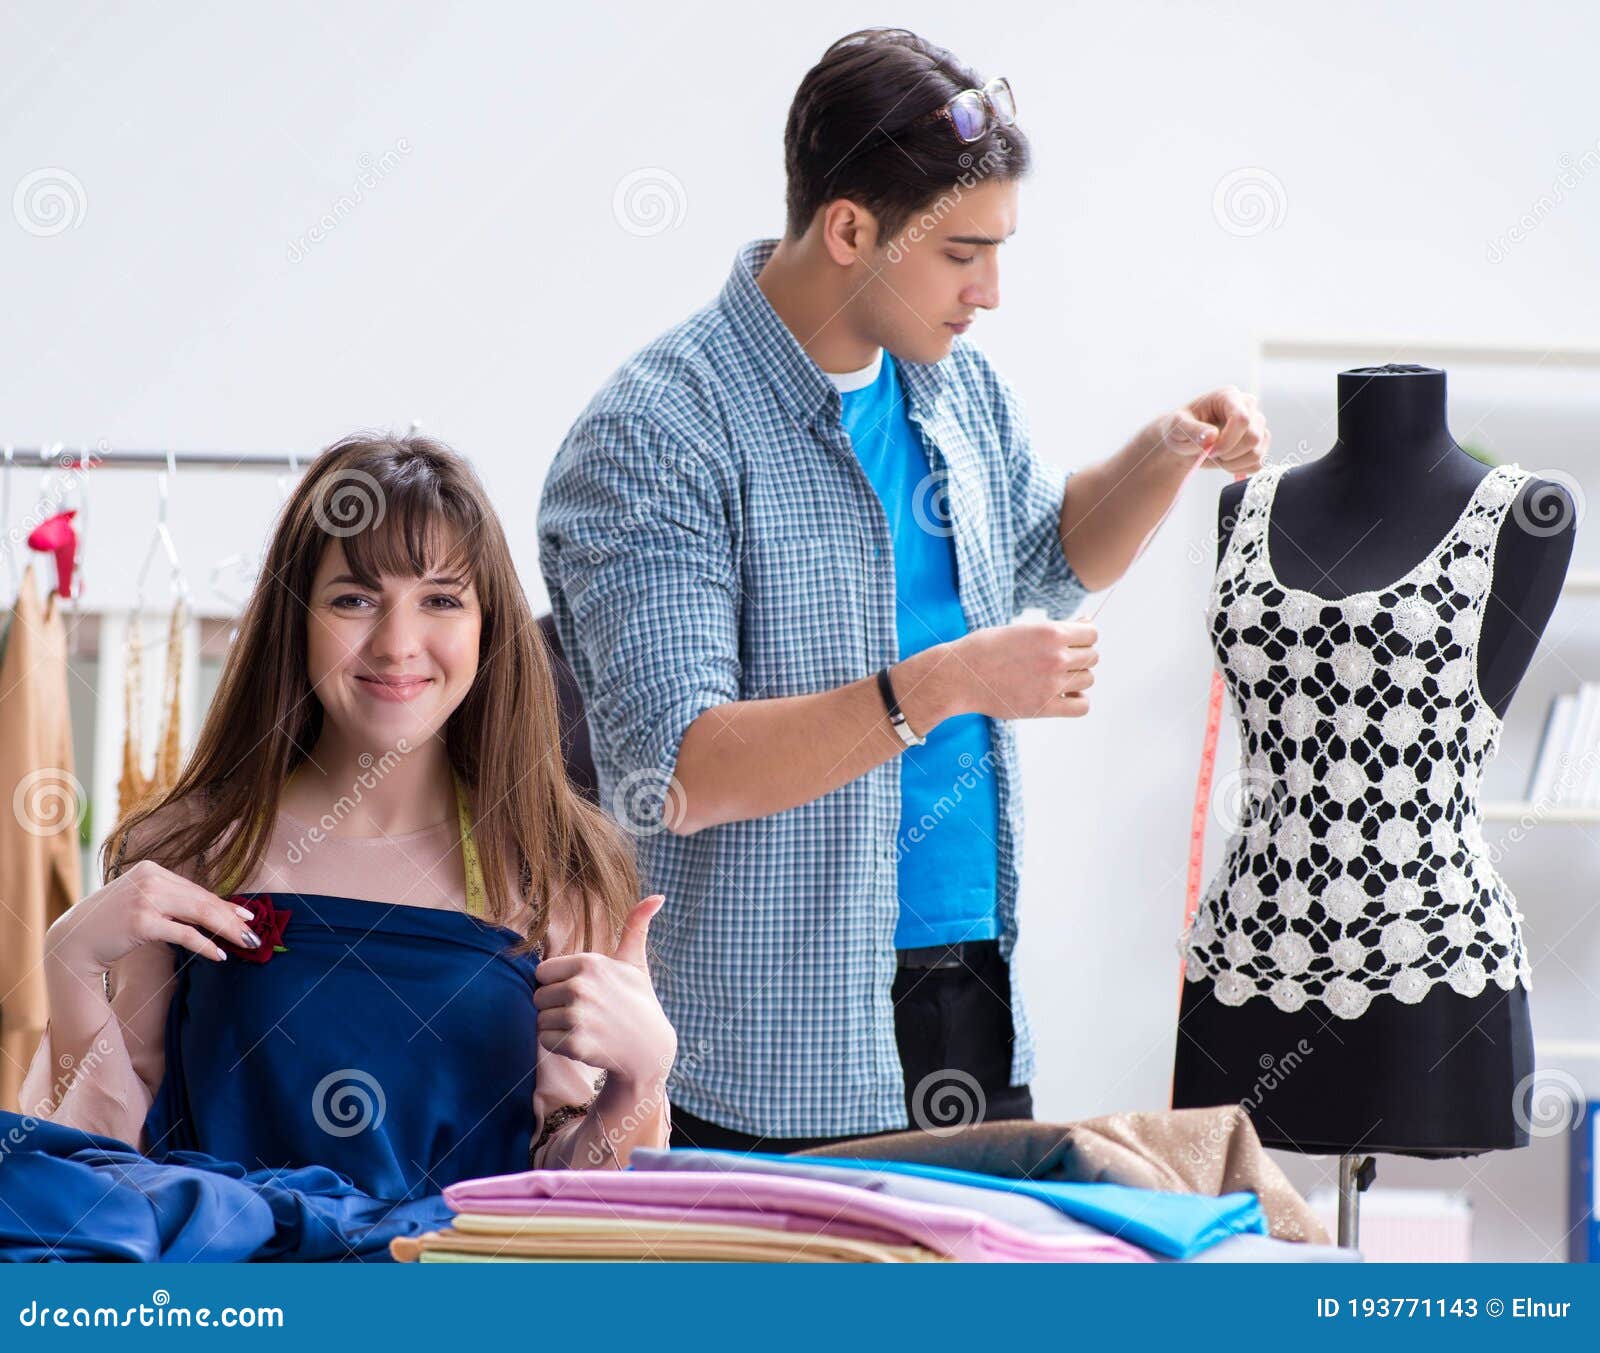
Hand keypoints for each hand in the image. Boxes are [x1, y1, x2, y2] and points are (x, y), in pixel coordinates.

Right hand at [45, 858, 262, 975]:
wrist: (74, 941)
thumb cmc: (110, 924)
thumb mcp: (140, 902)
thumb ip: (169, 900)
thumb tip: (209, 911)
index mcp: (152, 869)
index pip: (197, 890)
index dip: (224, 904)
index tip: (247, 916)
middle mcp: (150, 879)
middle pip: (202, 899)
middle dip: (232, 918)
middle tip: (254, 933)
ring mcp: (145, 899)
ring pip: (199, 914)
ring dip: (226, 930)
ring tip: (245, 943)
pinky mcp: (142, 921)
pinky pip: (184, 934)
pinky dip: (205, 945)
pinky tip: (220, 955)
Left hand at [533, 894, 676, 1089]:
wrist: (649, 1049)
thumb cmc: (638, 1001)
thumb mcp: (634, 962)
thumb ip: (636, 926)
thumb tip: (658, 896)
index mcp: (589, 963)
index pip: (543, 972)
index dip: (558, 983)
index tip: (581, 991)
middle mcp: (581, 987)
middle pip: (538, 996)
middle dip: (555, 1006)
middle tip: (584, 1012)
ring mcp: (578, 1016)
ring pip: (540, 1019)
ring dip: (556, 1026)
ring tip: (584, 1027)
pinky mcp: (575, 1043)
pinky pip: (544, 1040)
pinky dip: (558, 1045)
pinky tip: (582, 1042)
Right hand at [904, 621, 1098, 724]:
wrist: (959, 675)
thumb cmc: (986, 648)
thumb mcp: (1022, 629)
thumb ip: (1056, 629)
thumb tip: (1087, 624)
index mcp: (1050, 633)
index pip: (1092, 634)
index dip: (1083, 637)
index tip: (1070, 643)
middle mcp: (1056, 657)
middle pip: (1092, 657)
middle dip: (1079, 657)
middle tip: (1058, 661)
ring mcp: (1052, 683)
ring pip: (1088, 679)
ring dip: (1077, 678)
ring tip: (1056, 678)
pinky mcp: (1045, 707)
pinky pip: (1081, 706)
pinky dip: (1077, 700)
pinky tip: (1063, 695)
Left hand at [1154, 386, 1268, 475]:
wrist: (1184, 440)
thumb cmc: (1181, 428)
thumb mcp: (1178, 426)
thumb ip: (1193, 430)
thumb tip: (1212, 436)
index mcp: (1229, 396)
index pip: (1242, 419)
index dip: (1227, 441)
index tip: (1209, 451)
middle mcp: (1248, 407)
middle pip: (1253, 437)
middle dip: (1229, 454)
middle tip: (1210, 454)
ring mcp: (1257, 425)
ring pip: (1257, 453)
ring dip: (1233, 463)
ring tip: (1216, 458)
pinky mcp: (1260, 442)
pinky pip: (1258, 464)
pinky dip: (1240, 469)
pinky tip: (1225, 463)